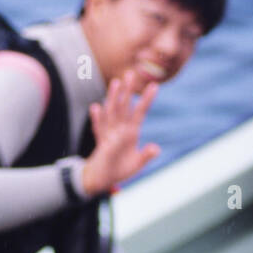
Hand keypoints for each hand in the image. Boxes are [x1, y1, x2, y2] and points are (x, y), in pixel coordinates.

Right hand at [81, 70, 160, 196]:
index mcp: (131, 132)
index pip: (139, 112)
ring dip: (113, 98)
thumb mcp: (136, 164)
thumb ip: (146, 156)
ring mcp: (109, 135)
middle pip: (124, 107)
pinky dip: (97, 119)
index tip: (154, 86)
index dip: (146, 100)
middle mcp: (120, 130)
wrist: (103, 179)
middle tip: (130, 73)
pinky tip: (95, 107)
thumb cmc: (120, 169)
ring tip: (116, 83)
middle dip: (127, 91)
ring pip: (111, 113)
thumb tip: (156, 148)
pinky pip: (99, 130)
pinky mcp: (100, 143)